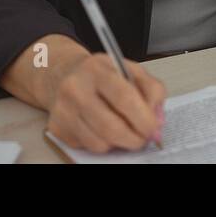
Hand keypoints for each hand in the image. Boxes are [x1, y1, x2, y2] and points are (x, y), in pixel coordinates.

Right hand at [43, 53, 167, 152]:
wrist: (64, 74)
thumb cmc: (102, 74)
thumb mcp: (131, 70)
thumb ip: (152, 90)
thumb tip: (158, 120)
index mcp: (97, 69)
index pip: (124, 98)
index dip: (143, 118)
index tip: (154, 128)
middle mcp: (75, 88)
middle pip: (111, 126)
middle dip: (134, 139)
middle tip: (144, 139)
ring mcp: (63, 110)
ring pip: (100, 142)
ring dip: (119, 143)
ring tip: (125, 132)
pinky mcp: (57, 128)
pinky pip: (88, 147)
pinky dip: (103, 144)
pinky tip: (104, 130)